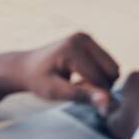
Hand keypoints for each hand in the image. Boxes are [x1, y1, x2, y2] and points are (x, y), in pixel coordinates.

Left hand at [0, 33, 118, 107]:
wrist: (25, 67)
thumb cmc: (37, 81)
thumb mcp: (56, 92)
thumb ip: (82, 95)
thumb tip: (108, 101)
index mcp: (73, 48)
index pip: (100, 78)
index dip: (95, 95)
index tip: (77, 98)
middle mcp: (83, 38)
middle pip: (112, 70)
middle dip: (102, 86)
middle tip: (79, 91)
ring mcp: (87, 37)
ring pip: (112, 67)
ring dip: (101, 81)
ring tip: (78, 84)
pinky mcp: (89, 40)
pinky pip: (107, 63)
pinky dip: (99, 74)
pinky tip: (81, 78)